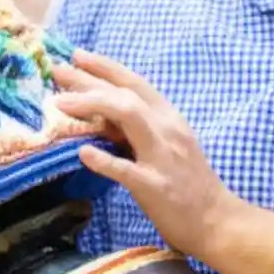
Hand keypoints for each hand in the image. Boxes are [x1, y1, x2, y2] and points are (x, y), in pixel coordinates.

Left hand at [52, 50, 243, 258]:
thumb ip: (136, 129)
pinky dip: (104, 160)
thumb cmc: (188, 182)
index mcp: (169, 118)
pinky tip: (82, 153)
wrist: (216, 219)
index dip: (106, 67)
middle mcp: (167, 130)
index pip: (136, 83)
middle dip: (90, 80)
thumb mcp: (166, 145)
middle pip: (126, 95)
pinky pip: (127, 169)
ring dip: (93, 104)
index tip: (78, 55)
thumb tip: (97, 114)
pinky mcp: (155, 186)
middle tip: (58, 70)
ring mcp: (162, 157)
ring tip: (60, 102)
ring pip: (129, 117)